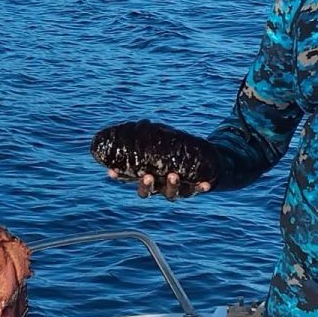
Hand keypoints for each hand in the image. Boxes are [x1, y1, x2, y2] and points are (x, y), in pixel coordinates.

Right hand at [92, 120, 216, 200]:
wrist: (202, 168)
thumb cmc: (177, 157)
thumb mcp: (163, 149)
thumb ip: (153, 141)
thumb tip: (142, 123)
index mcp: (149, 179)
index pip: (130, 180)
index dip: (121, 177)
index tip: (112, 172)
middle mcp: (160, 188)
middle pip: (149, 191)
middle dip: (146, 185)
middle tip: (146, 175)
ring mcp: (177, 190)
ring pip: (172, 193)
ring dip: (172, 185)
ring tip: (173, 175)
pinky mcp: (195, 189)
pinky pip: (198, 189)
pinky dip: (201, 188)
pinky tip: (205, 185)